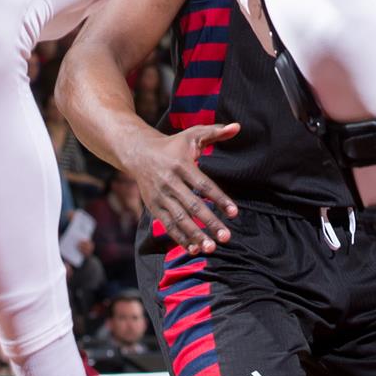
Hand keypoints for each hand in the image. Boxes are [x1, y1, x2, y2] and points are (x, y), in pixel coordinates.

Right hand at [122, 125, 240, 252]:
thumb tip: (238, 127)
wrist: (138, 152)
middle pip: (192, 205)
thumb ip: (216, 132)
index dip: (219, 199)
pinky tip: (194, 249)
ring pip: (179, 219)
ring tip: (211, 248)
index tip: (234, 213)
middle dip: (209, 222)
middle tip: (226, 237)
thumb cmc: (172, 145)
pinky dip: (180, 238)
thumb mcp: (192, 134)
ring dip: (195, 235)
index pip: (203, 185)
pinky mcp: (153, 206)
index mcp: (181, 165)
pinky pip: (167, 225)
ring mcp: (160, 196)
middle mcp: (169, 182)